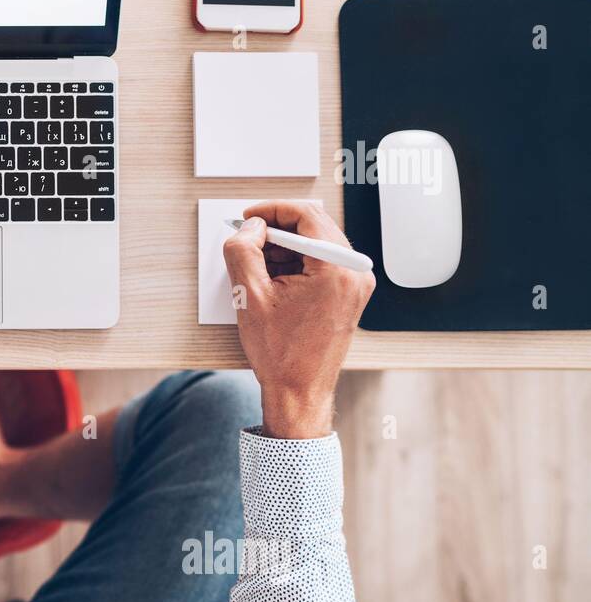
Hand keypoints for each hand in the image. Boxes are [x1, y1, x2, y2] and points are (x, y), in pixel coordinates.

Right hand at [222, 202, 374, 438]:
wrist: (299, 391)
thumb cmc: (280, 353)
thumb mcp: (249, 295)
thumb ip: (243, 250)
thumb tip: (250, 228)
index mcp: (336, 268)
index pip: (306, 215)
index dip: (272, 210)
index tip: (249, 217)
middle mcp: (355, 272)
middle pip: (315, 226)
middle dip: (277, 229)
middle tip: (248, 240)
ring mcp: (356, 284)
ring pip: (318, 243)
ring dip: (285, 247)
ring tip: (258, 268)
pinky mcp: (350, 294)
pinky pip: (323, 262)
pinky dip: (297, 262)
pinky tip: (274, 280)